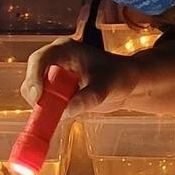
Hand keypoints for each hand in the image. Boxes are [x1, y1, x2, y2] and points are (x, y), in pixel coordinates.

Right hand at [22, 37, 174, 119]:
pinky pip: (45, 102)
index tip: (37, 99)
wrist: (139, 81)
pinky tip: (55, 123)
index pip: (42, 59)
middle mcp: (61, 60)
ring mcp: (59, 75)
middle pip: (35, 75)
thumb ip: (94, 97)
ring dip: (42, 108)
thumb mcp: (116, 87)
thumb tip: (70, 110)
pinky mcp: (61, 89)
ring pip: (37, 90)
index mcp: (70, 51)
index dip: (35, 78)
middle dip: (35, 95)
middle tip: (43, 116)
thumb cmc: (130, 78)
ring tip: (53, 121)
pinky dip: (46, 114)